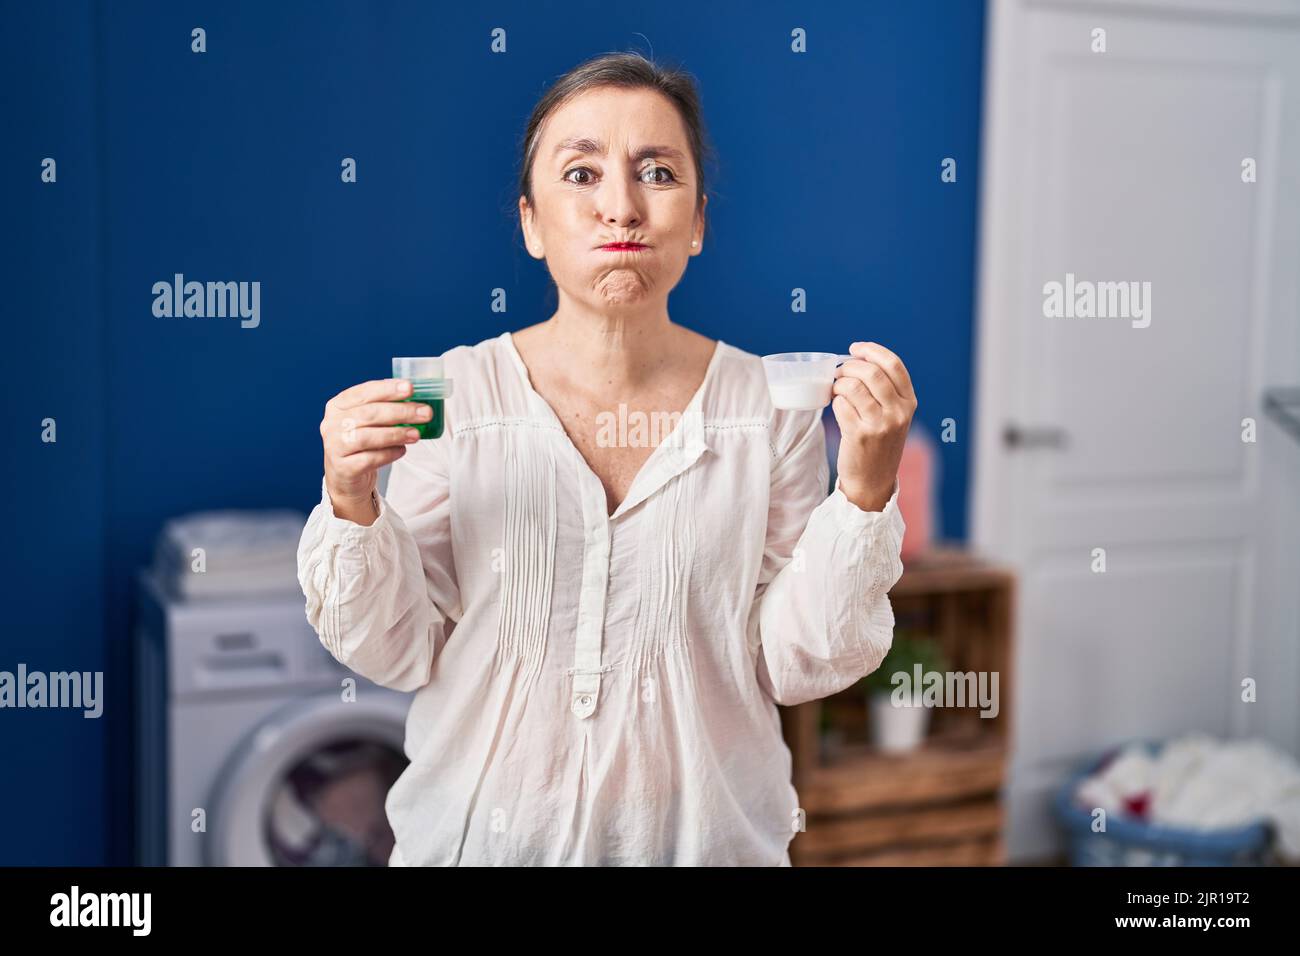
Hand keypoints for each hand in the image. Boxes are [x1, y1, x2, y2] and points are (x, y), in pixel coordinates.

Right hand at [321, 378, 429, 519]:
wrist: (346, 476)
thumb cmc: (361, 442)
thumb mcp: (367, 421)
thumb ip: (384, 407)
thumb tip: (415, 397)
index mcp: (338, 405)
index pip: (363, 392)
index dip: (387, 389)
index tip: (410, 388)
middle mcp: (331, 424)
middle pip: (369, 414)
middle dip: (401, 412)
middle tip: (425, 413)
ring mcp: (334, 446)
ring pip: (368, 436)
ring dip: (396, 433)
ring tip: (416, 434)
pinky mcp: (343, 467)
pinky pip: (370, 459)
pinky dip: (389, 453)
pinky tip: (402, 450)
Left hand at [830, 342, 916, 511]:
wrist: (873, 481)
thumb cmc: (879, 443)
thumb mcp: (894, 416)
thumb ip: (885, 390)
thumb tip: (857, 359)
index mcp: (910, 402)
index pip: (894, 365)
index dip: (872, 350)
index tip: (856, 348)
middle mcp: (899, 412)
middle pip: (871, 372)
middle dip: (849, 366)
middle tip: (840, 373)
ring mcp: (880, 424)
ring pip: (852, 386)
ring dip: (838, 384)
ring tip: (836, 391)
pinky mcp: (860, 435)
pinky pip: (840, 405)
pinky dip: (834, 403)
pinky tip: (838, 410)